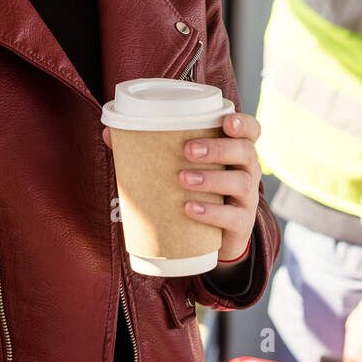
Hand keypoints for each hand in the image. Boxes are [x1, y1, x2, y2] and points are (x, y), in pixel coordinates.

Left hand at [103, 111, 261, 260]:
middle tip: (188, 150)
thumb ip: (149, 148)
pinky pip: (233, 217)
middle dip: (218, 148)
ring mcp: (247, 199)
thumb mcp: (181, 168)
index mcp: (234, 151)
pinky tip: (190, 209)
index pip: (252, 131)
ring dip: (211, 179)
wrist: (213, 239)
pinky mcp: (241, 225)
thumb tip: (110, 132)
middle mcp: (247, 171)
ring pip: (240, 182)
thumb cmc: (196, 191)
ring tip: (183, 179)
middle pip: (245, 152)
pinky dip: (211, 212)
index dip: (243, 123)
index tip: (226, 121)